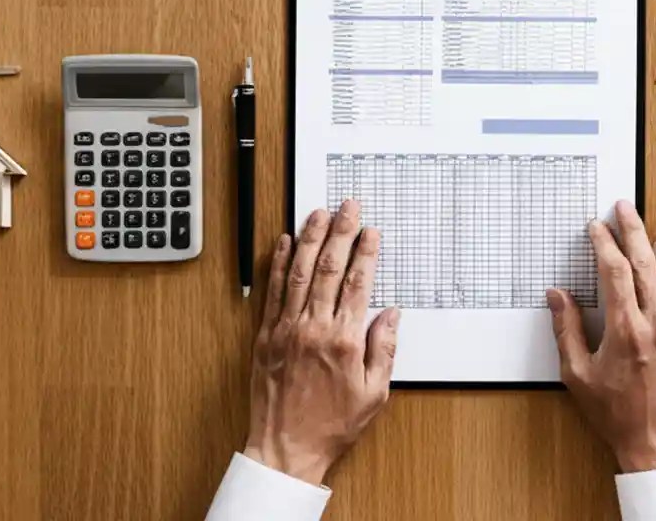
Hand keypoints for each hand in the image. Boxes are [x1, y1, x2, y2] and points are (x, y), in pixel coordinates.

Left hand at [244, 200, 399, 485]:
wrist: (286, 448)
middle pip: (328, 267)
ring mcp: (286, 329)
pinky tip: (282, 242)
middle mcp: (313, 328)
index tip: (371, 232)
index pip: (357, 283)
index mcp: (344, 339)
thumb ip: (384, 348)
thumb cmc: (331, 425)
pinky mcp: (265, 336)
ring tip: (318, 213)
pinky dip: (276, 263)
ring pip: (297, 272)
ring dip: (309, 238)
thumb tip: (390, 314)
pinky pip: (271, 291)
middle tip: (348, 206)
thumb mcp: (374, 393)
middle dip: (341, 232)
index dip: (366, 252)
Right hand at [547, 200, 655, 472]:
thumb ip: (566, 330)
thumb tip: (557, 296)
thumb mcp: (578, 375)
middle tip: (622, 208)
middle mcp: (655, 323)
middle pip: (643, 262)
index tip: (595, 228)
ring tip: (645, 224)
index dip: (603, 243)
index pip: (613, 271)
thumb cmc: (618, 415)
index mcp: (624, 330)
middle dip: (630, 229)